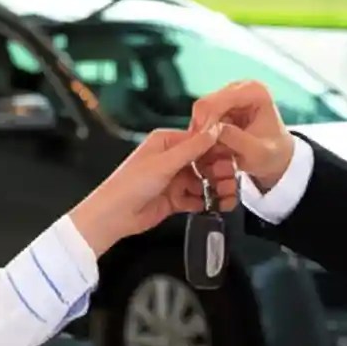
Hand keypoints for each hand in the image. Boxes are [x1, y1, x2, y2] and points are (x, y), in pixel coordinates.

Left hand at [68, 126, 233, 255]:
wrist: (114, 216)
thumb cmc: (130, 184)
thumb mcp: (165, 163)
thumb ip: (193, 148)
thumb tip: (215, 129)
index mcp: (166, 142)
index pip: (199, 141)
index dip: (217, 150)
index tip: (232, 158)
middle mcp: (171, 159)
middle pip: (203, 162)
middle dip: (217, 171)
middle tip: (229, 180)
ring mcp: (173, 179)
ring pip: (202, 181)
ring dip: (214, 188)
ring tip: (225, 195)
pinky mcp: (174, 198)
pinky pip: (196, 198)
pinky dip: (205, 201)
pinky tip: (215, 204)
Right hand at [189, 80, 294, 192]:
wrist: (278, 157)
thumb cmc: (273, 153)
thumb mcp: (258, 152)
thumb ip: (235, 139)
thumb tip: (210, 130)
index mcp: (254, 91)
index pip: (217, 101)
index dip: (205, 122)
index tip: (200, 144)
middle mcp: (239, 88)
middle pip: (205, 106)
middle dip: (201, 131)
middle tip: (201, 153)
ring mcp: (229, 97)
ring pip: (200, 115)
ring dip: (202, 136)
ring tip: (209, 156)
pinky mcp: (221, 109)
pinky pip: (203, 122)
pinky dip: (205, 138)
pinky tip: (212, 152)